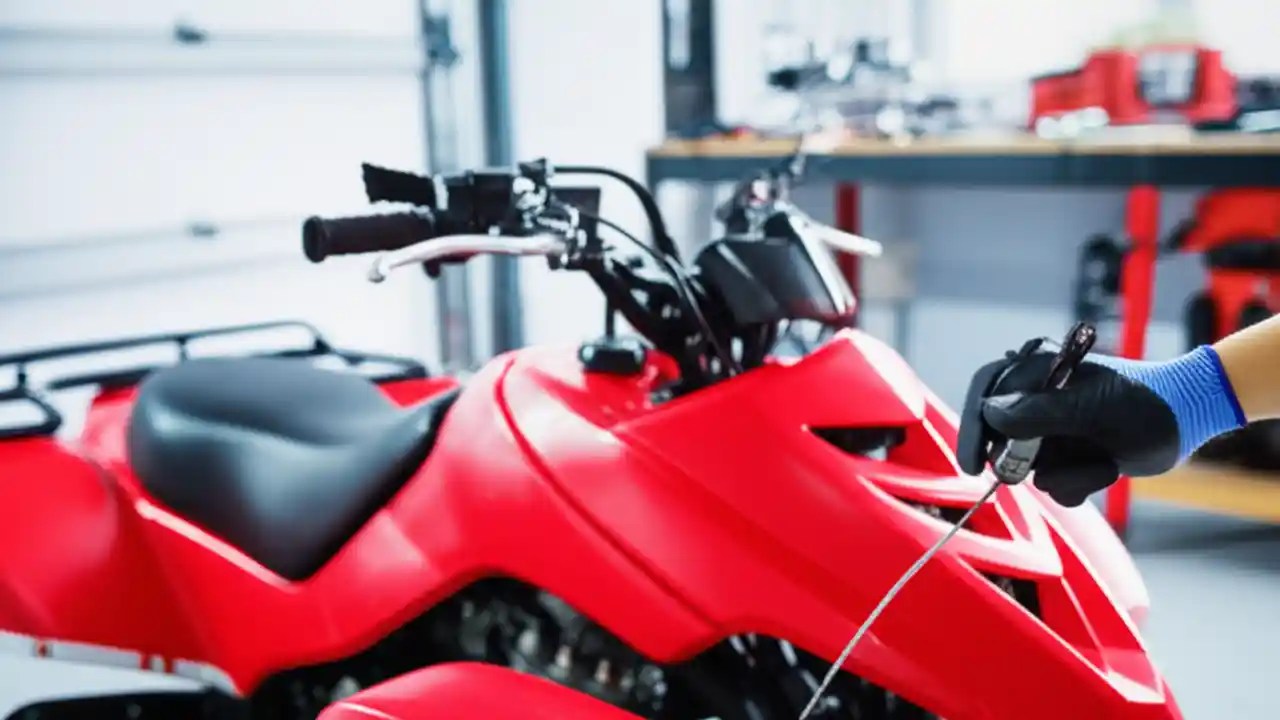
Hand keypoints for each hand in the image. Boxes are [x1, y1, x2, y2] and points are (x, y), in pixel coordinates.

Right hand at [957, 342, 1180, 505]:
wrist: (1191, 419)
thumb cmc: (1147, 403)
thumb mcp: (1092, 407)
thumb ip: (1038, 411)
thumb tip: (991, 413)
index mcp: (1039, 373)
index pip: (986, 392)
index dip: (973, 428)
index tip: (973, 464)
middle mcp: (1040, 401)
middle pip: (1000, 437)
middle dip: (1027, 459)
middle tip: (1046, 466)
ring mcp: (1054, 431)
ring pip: (1030, 467)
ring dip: (1066, 472)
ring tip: (1103, 461)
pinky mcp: (1070, 456)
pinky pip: (1055, 483)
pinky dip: (1079, 484)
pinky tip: (1107, 468)